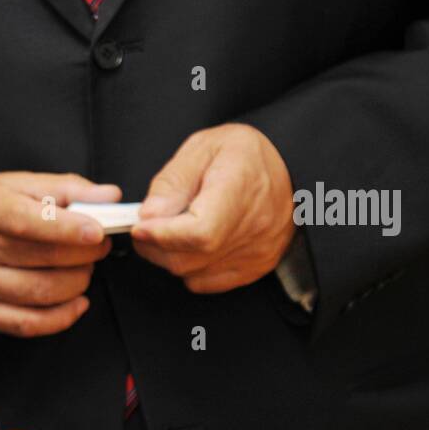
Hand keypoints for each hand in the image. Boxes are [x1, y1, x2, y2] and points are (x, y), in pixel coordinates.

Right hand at [0, 172, 118, 336]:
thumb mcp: (9, 184)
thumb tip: (109, 196)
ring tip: (85, 269)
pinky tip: (77, 303)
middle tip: (99, 245)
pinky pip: (27, 324)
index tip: (98, 231)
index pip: (27, 221)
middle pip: (42, 258)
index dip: (67, 228)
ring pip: (40, 292)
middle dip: (84, 254)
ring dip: (77, 283)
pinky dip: (61, 317)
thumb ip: (61, 188)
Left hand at [132, 123, 294, 293]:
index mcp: (241, 187)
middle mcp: (254, 226)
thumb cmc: (243, 156)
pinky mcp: (254, 268)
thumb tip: (148, 214)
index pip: (200, 231)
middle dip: (154, 245)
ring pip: (191, 272)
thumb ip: (173, 181)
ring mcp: (257, 252)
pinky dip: (188, 267)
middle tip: (146, 225)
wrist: (288, 168)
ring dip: (168, 255)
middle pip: (190, 257)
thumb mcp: (203, 148)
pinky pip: (204, 282)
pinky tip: (190, 244)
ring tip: (171, 229)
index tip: (139, 226)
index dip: (162, 234)